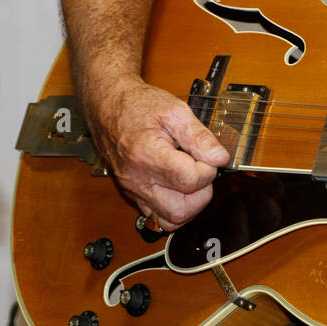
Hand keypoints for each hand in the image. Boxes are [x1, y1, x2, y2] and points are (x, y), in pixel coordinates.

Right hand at [84, 74, 230, 230]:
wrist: (107, 105)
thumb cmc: (137, 105)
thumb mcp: (175, 111)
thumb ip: (199, 136)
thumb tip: (219, 158)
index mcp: (147, 155)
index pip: (191, 180)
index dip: (209, 168)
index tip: (208, 154)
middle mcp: (137, 179)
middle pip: (181, 210)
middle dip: (202, 193)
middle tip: (202, 170)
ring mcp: (133, 189)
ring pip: (169, 220)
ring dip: (189, 206)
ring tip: (192, 180)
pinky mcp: (132, 193)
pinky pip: (156, 216)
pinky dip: (174, 207)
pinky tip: (179, 186)